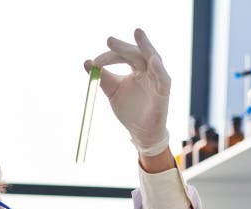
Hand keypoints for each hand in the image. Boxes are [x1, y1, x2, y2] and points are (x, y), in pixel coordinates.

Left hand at [84, 28, 170, 155]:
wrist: (140, 133)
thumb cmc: (129, 110)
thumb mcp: (112, 91)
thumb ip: (102, 77)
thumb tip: (86, 62)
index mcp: (137, 69)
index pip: (124, 56)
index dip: (109, 57)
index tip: (94, 62)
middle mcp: (148, 71)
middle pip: (137, 53)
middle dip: (123, 46)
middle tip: (109, 40)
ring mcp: (157, 80)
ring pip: (154, 59)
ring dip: (146, 47)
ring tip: (138, 34)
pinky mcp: (164, 92)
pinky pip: (163, 78)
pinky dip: (159, 69)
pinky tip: (153, 60)